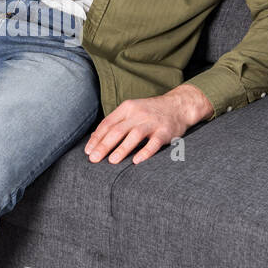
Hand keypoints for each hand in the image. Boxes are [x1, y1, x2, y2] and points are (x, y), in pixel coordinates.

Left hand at [84, 84, 213, 164]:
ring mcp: (152, 122)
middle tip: (93, 159)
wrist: (179, 105)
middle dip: (104, 145)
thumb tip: (96, 139)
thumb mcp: (132, 111)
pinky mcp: (165, 132)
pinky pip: (154, 143)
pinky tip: (136, 161)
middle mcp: (138, 114)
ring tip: (111, 161)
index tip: (88, 151)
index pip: (107, 123)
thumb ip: (116, 122)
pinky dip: (145, 152)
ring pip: (134, 135)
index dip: (96, 138)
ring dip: (122, 149)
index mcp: (127, 108)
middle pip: (117, 130)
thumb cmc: (151, 112)